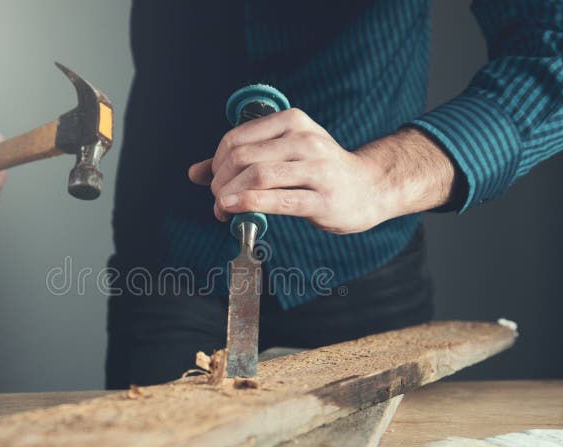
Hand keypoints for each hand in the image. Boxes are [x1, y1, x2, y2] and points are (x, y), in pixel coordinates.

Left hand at [188, 108, 455, 233]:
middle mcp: (304, 139)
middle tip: (216, 200)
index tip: (214, 183)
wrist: (369, 188)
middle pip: (242, 157)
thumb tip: (194, 173)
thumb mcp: (281, 154)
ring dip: (229, 195)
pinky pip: (278, 200)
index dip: (215, 163)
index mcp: (292, 122)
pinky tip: (233, 209)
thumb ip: (239, 160)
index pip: (236, 138)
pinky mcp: (322, 198)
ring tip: (222, 209)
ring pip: (257, 175)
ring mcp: (316, 168)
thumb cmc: (319, 171)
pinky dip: (248, 203)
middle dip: (219, 182)